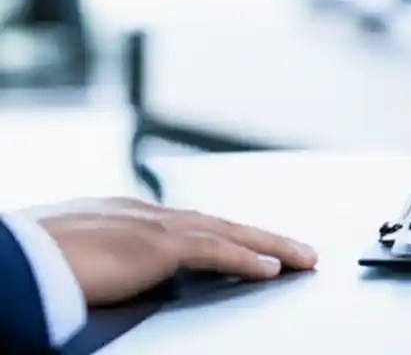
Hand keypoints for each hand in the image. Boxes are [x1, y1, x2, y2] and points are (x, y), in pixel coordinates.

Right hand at [24, 198, 316, 305]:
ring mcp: (152, 227)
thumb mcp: (76, 257)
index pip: (192, 223)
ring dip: (270, 247)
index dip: (229, 234)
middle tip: (300, 251)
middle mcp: (145, 213)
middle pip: (220, 224)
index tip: (257, 244)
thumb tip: (116, 275)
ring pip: (229, 234)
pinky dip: (247, 260)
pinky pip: (215, 253)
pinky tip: (273, 269)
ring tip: (302, 259)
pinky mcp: (156, 247)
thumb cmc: (30, 262)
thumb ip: (109, 261)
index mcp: (126, 214)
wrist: (10, 259)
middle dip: (263, 237)